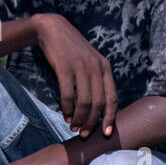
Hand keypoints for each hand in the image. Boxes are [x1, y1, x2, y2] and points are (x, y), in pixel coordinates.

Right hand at [33, 13, 117, 137]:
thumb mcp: (90, 63)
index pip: (112, 98)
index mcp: (105, 68)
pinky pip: (69, 94)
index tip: (105, 134)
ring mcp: (81, 67)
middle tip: (83, 134)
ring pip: (84, 102)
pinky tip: (65, 115)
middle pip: (98, 104)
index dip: (110, 118)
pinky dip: (67, 108)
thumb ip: (96, 82)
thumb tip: (97, 111)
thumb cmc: (72, 52)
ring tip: (73, 126)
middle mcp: (96, 67)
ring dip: (79, 118)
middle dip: (91, 123)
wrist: (53, 30)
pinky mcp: (66, 67)